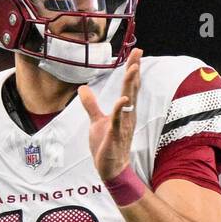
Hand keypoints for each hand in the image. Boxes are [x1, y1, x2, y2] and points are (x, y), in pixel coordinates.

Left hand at [78, 47, 141, 179]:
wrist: (111, 169)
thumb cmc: (106, 145)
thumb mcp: (96, 121)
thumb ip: (91, 104)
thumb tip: (82, 88)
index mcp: (124, 111)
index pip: (130, 86)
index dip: (133, 69)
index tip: (137, 52)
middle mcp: (127, 116)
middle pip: (132, 89)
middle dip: (134, 70)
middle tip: (138, 53)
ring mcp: (122, 126)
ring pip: (128, 102)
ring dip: (130, 85)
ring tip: (133, 69)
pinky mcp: (115, 136)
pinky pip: (118, 121)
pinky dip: (120, 109)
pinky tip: (122, 99)